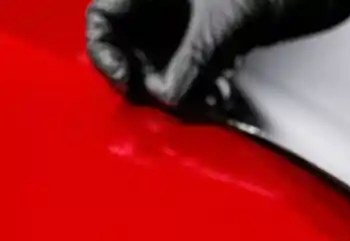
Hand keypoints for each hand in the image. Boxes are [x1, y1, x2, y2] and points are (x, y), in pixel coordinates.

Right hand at [85, 0, 349, 107]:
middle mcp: (172, 2)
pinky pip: (201, 66)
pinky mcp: (226, 37)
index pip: (105, 18)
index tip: (127, 81)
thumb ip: (192, 57)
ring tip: (200, 103)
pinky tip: (220, 97)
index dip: (106, 51)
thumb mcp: (223, 19)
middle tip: (164, 102)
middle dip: (149, 76)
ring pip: (170, 61)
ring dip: (182, 87)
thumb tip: (165, 96)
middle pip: (135, 44)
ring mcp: (198, 19)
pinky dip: (207, 84)